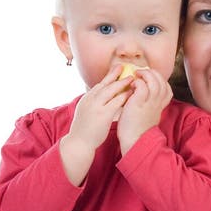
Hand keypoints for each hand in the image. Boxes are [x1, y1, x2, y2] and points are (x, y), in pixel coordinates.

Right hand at [60, 65, 129, 184]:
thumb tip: (103, 99)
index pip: (99, 84)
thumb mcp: (87, 112)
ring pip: (110, 90)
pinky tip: (131, 94)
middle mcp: (90, 99)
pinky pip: (115, 102)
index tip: (117, 69)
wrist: (78, 142)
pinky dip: (123, 97)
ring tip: (132, 79)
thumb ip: (95, 104)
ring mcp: (96, 106)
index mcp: (87, 98)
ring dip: (121, 83)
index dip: (109, 76)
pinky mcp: (102, 115)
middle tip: (124, 67)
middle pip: (104, 83)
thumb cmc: (84, 130)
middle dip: (115, 74)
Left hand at [116, 68, 172, 154]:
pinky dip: (137, 82)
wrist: (134, 141)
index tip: (148, 80)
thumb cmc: (137, 130)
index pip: (167, 88)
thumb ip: (147, 105)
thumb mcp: (147, 116)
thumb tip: (138, 93)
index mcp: (160, 106)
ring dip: (145, 74)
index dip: (159, 80)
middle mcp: (157, 103)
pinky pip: (142, 86)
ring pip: (154, 80)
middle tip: (140, 74)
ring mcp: (150, 102)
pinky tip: (131, 86)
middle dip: (152, 73)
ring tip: (136, 76)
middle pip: (162, 81)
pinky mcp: (139, 103)